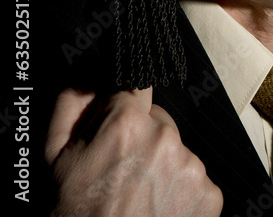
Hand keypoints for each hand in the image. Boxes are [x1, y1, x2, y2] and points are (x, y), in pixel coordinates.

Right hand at [45, 87, 223, 215]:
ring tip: (136, 195)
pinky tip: (156, 207)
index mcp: (127, 125)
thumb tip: (90, 77)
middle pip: (157, 120)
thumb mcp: (54, 159)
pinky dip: (179, 189)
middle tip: (119, 171)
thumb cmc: (73, 215)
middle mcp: (166, 139)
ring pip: (176, 150)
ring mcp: (192, 167)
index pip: (134, 86)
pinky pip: (194, 177)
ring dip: (160, 164)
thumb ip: (71, 106)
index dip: (122, 105)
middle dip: (140, 137)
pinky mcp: (210, 193)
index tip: (119, 117)